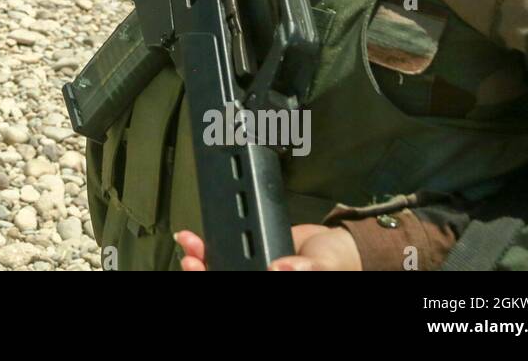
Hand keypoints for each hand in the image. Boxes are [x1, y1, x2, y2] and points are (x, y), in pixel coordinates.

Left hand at [175, 225, 361, 270]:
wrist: (337, 245)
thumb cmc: (337, 263)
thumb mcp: (325, 266)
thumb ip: (308, 268)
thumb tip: (281, 269)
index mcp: (273, 287)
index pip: (239, 287)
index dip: (218, 280)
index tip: (204, 271)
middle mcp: (257, 278)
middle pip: (224, 278)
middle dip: (203, 272)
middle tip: (191, 261)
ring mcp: (252, 271)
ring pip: (219, 270)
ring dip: (200, 260)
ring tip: (190, 245)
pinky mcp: (247, 256)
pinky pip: (223, 254)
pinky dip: (206, 248)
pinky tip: (193, 239)